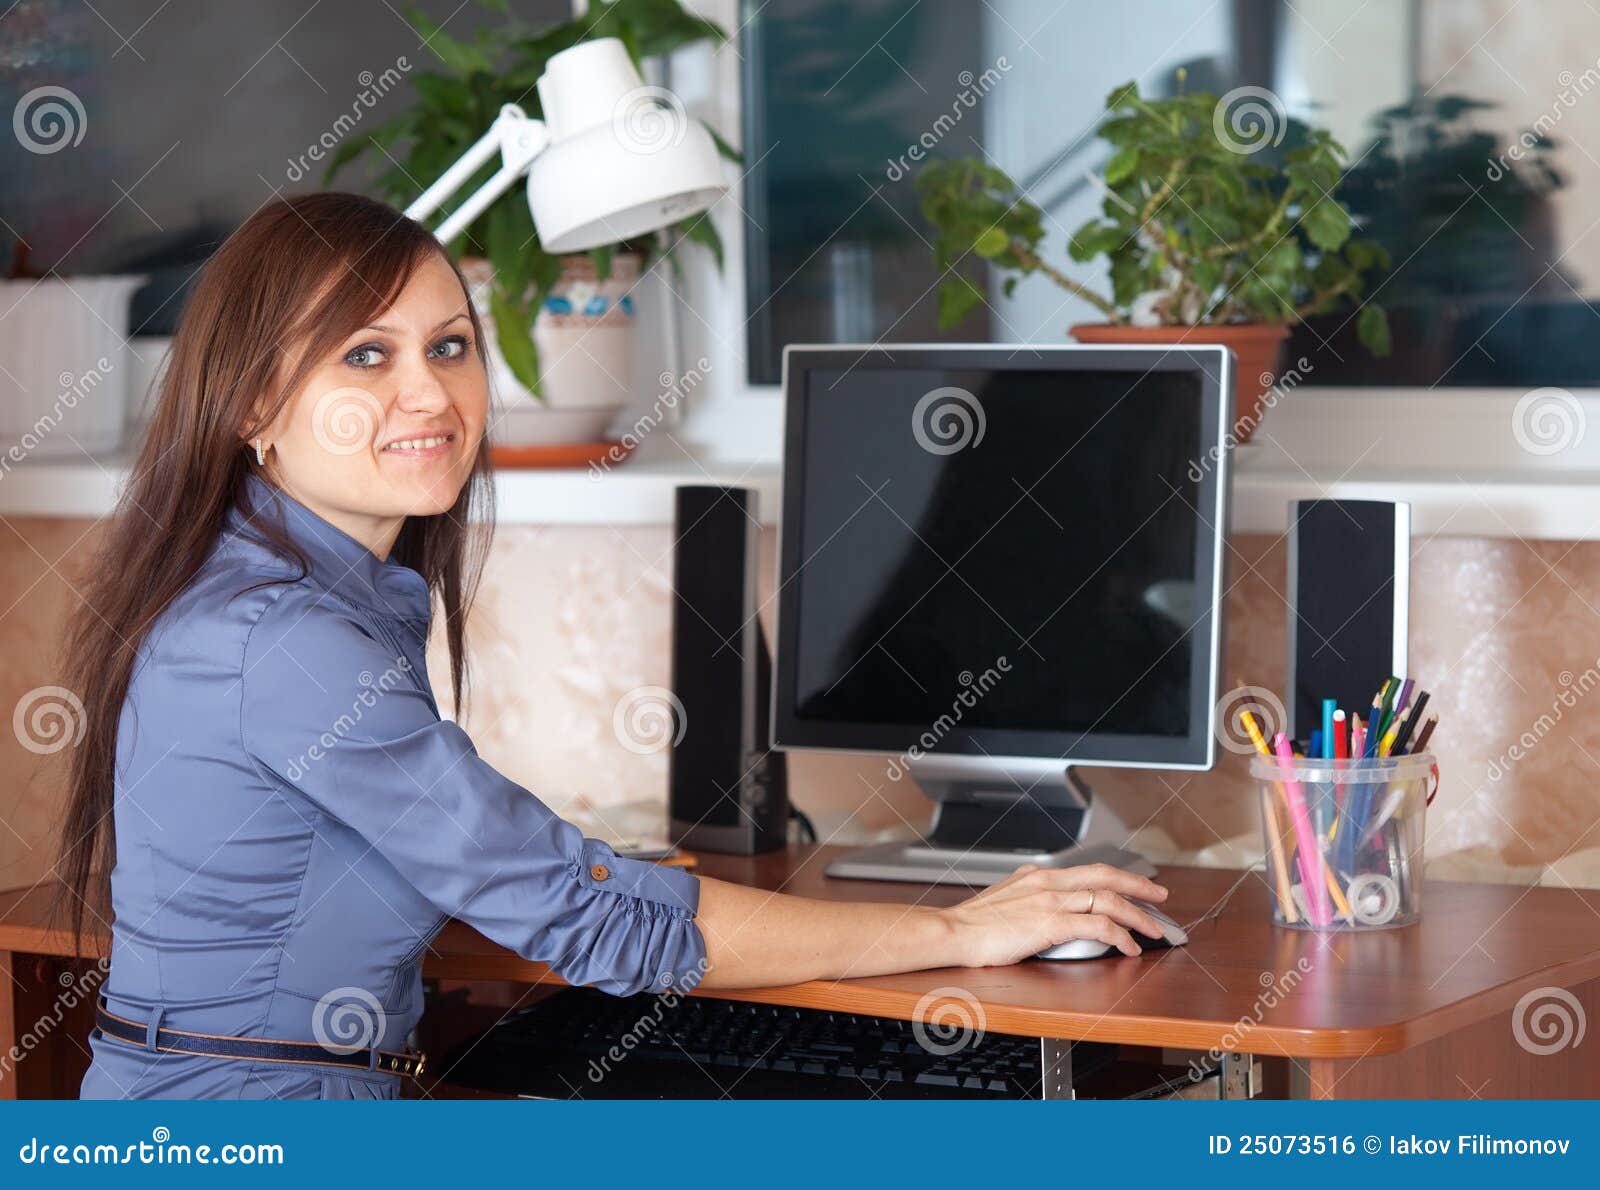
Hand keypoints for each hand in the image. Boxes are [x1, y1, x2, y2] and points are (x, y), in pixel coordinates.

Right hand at [937, 863, 1170, 966]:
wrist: (954, 932)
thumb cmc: (974, 923)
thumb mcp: (1006, 898)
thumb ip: (1030, 896)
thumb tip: (1046, 904)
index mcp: (1038, 874)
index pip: (1089, 870)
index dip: (1118, 877)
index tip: (1135, 885)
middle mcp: (1048, 881)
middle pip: (1106, 876)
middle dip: (1138, 885)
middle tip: (1161, 895)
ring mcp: (1051, 901)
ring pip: (1108, 899)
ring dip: (1137, 915)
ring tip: (1153, 929)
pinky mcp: (1051, 923)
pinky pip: (1098, 926)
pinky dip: (1120, 936)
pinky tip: (1128, 947)